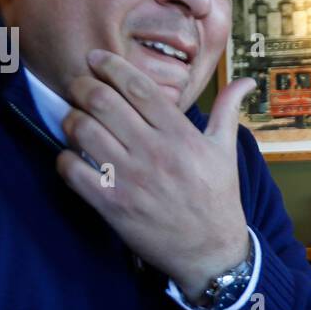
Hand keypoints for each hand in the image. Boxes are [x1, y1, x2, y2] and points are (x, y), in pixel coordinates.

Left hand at [55, 48, 257, 291]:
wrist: (211, 251)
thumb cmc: (218, 197)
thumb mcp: (226, 151)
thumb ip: (228, 110)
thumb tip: (246, 81)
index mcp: (180, 134)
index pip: (138, 86)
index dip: (111, 66)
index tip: (96, 58)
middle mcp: (154, 151)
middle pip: (103, 102)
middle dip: (82, 86)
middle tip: (78, 86)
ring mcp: (131, 179)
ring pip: (82, 131)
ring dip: (71, 119)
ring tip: (76, 120)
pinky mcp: (112, 205)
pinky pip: (72, 171)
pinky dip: (64, 158)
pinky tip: (73, 157)